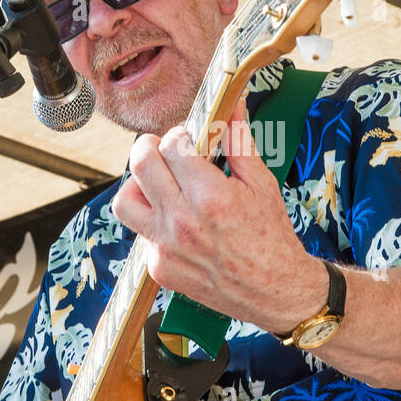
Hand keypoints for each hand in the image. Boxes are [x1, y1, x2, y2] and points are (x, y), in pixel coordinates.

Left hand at [110, 99, 327, 332]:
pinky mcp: (160, 268)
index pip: (172, 146)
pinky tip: (177, 220)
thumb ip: (239, 143)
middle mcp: (182, 223)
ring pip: (124, 201)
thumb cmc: (272, 238)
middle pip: (140, 165)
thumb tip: (233, 108)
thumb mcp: (262, 184)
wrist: (275, 292)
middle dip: (149, 147)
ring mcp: (166, 248)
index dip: (179, 135)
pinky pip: (141, 233)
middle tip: (163, 149)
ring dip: (137, 185)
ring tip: (158, 184)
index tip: (188, 138)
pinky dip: (155, 220)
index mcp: (210, 197)